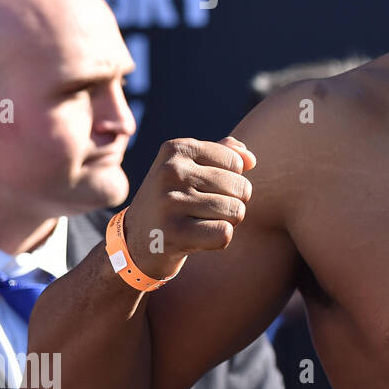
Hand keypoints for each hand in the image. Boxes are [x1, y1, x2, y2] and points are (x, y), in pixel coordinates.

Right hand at [123, 136, 256, 278]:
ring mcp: (170, 202)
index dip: (231, 180)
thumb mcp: (192, 167)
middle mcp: (171, 171)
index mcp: (177, 148)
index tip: (205, 188)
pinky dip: (218, 240)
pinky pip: (225, 233)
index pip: (236, 162)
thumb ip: (224, 153)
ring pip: (236, 211)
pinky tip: (197, 238)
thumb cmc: (175, 198)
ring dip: (227, 221)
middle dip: (233, 202)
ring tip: (200, 222)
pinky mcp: (174, 233)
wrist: (138, 239)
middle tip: (204, 210)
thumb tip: (250, 159)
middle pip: (241, 188)